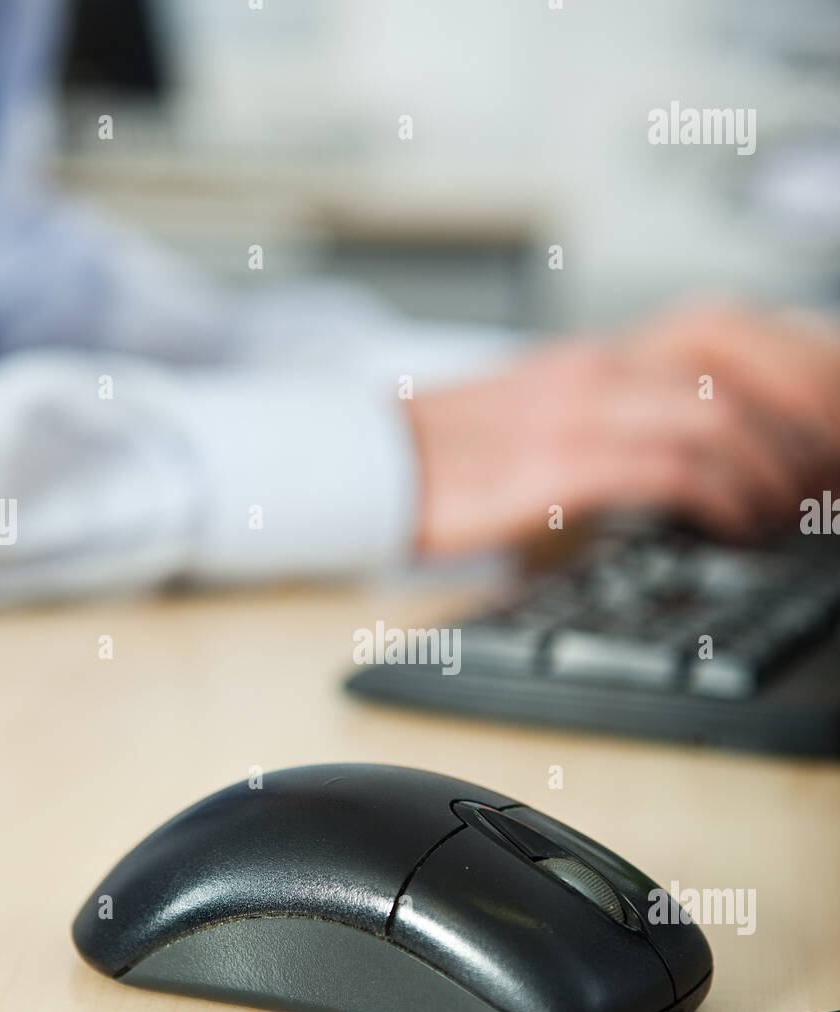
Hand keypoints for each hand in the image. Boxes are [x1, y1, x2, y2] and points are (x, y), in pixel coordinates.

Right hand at [407, 304, 839, 557]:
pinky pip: (667, 471)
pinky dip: (720, 498)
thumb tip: (700, 444)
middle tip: (820, 469)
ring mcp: (577, 412)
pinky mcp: (555, 467)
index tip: (819, 424)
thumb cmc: (460, 453)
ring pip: (715, 415)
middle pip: (739, 358)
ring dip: (770, 467)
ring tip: (784, 507)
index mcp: (602, 351)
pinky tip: (734, 526)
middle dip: (801, 415)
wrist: (377, 466)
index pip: (727, 324)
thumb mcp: (550, 412)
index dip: (794, 368)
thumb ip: (621, 412)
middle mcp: (598, 366)